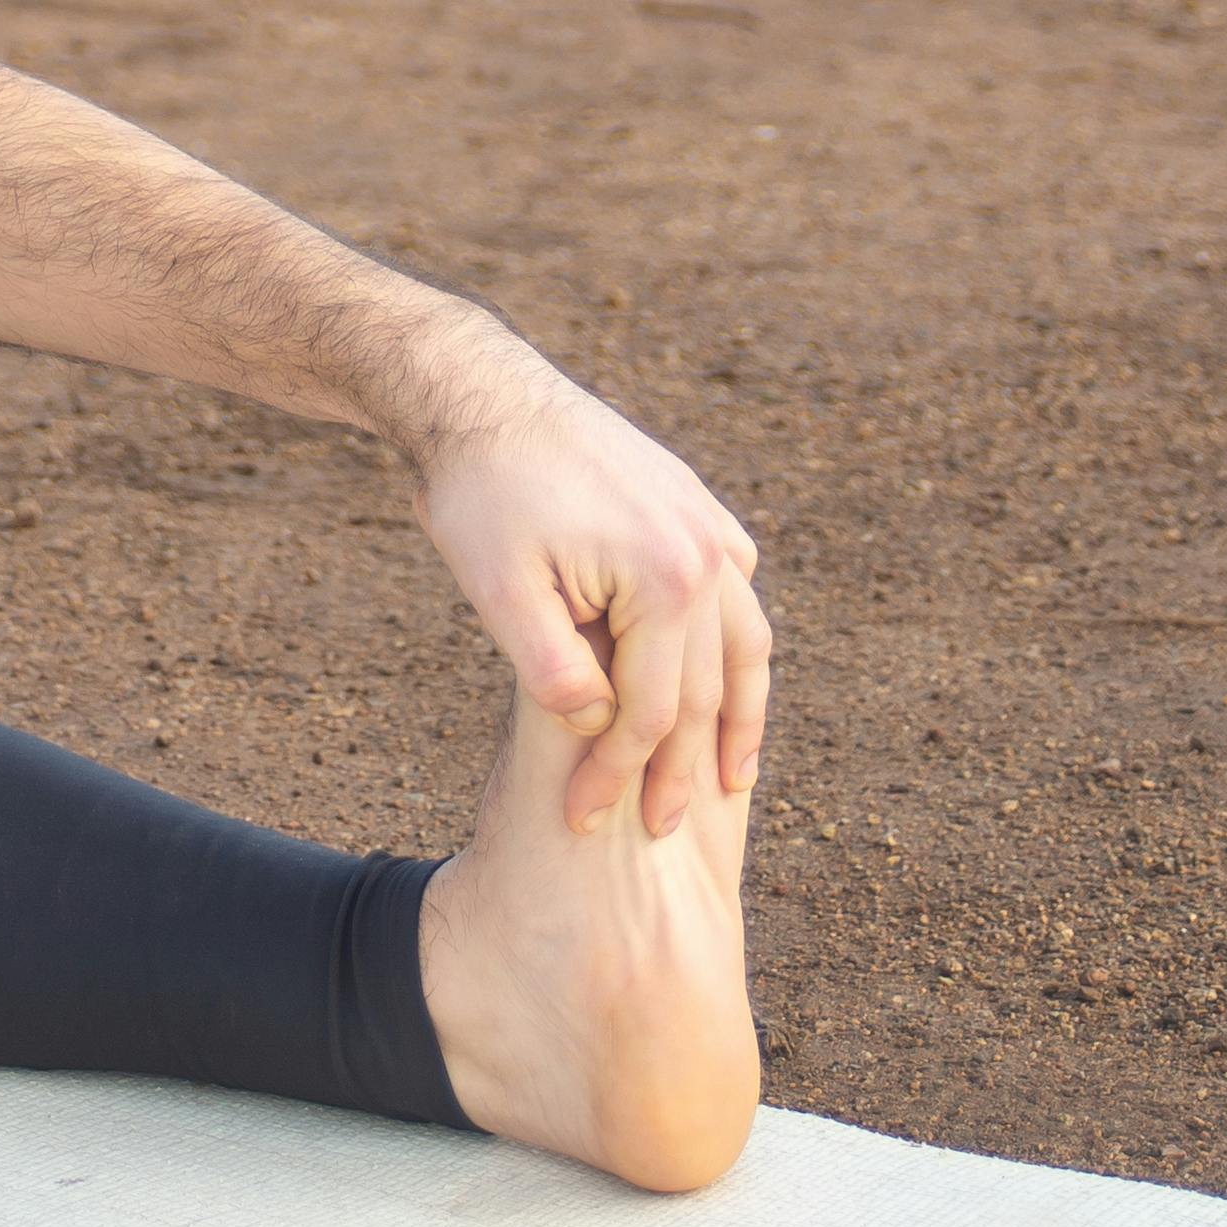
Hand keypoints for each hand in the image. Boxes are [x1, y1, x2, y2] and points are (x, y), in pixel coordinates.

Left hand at [407, 372, 770, 839]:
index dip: (616, 776)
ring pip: (745, 642)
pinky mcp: (694, 507)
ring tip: (733, 777)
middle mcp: (709, 554)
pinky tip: (729, 678)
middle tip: (662, 832)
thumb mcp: (499, 592)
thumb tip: (602, 726)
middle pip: (706, 688)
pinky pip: (735, 590)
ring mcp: (709, 526)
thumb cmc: (481, 495)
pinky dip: (737, 643)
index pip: (651, 711)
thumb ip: (552, 673)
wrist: (482, 394)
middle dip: (679, 769)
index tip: (579, 821)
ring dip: (740, 715)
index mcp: (668, 579)